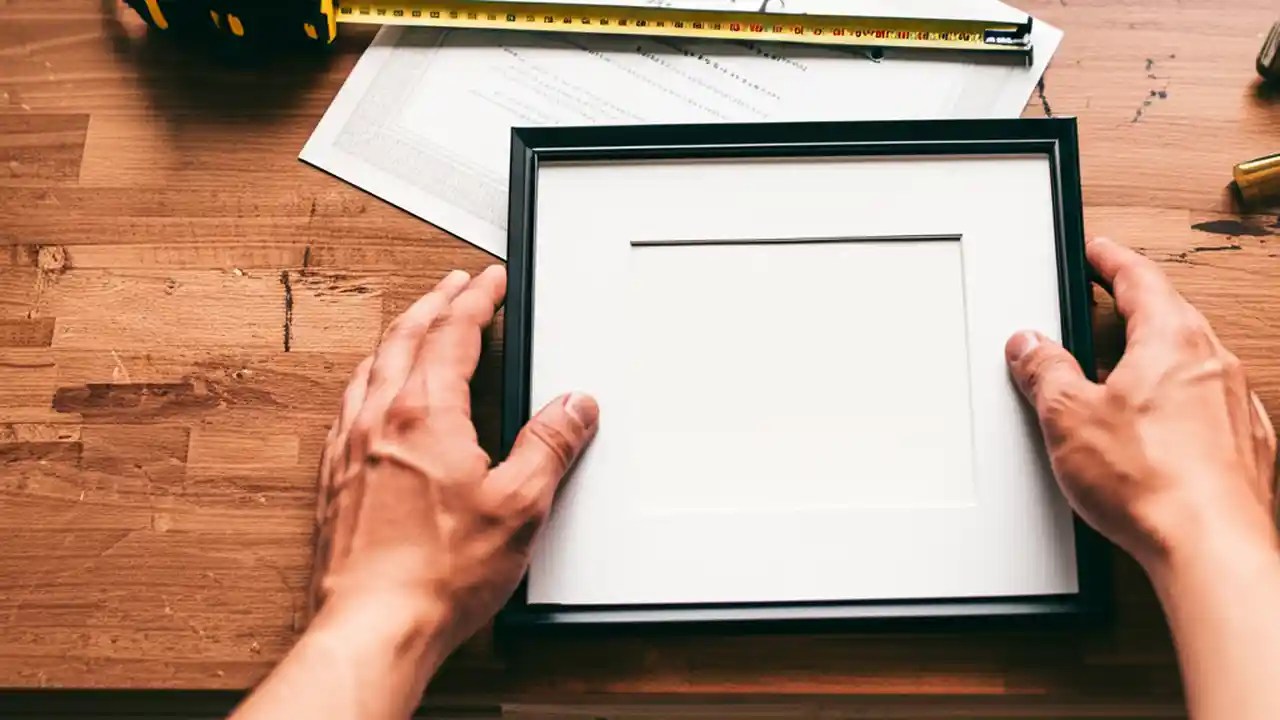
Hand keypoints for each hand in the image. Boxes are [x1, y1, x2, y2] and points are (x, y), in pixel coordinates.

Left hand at [311, 265, 598, 653]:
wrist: (374, 625)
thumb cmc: (437, 576)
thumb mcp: (519, 506)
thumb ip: (549, 447)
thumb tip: (573, 408)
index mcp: (424, 414)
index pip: (452, 333)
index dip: (476, 298)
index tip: (490, 280)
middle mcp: (379, 419)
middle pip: (404, 337)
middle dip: (434, 302)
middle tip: (455, 285)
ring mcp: (350, 447)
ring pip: (371, 366)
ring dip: (399, 335)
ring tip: (416, 326)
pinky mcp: (334, 477)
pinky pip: (348, 404)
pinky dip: (370, 378)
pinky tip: (374, 395)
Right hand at [1005, 237, 1276, 569]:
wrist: (1211, 547)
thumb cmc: (1152, 484)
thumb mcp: (1069, 417)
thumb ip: (1046, 373)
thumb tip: (1031, 347)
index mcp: (1173, 340)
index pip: (1140, 278)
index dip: (1112, 259)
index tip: (1097, 251)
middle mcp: (1215, 364)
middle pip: (1172, 315)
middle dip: (1136, 307)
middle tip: (1108, 301)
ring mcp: (1237, 406)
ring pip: (1192, 363)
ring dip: (1156, 361)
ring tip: (1118, 379)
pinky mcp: (1246, 447)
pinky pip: (1208, 408)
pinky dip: (1179, 407)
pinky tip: (1155, 434)